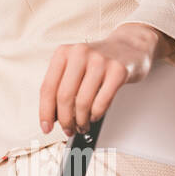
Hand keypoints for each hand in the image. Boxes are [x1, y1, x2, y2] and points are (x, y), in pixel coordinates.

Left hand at [38, 23, 171, 136]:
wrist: (129, 46)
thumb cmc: (99, 60)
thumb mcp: (75, 65)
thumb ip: (62, 85)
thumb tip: (52, 116)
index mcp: (63, 53)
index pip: (48, 87)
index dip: (45, 111)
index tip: (46, 126)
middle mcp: (80, 54)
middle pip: (64, 96)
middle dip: (65, 120)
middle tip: (68, 129)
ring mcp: (100, 61)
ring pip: (83, 102)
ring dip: (81, 121)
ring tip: (82, 125)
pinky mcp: (118, 70)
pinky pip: (102, 102)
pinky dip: (96, 115)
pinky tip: (94, 116)